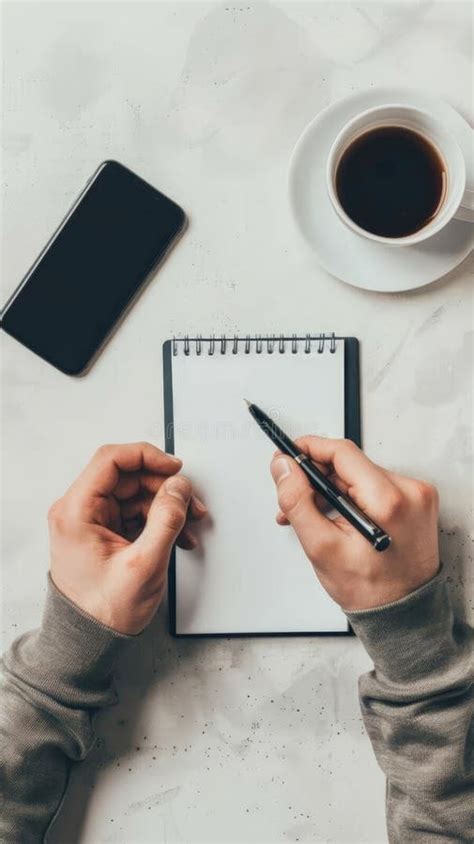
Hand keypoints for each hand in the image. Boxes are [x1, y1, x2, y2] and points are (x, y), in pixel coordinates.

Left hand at [48, 442, 206, 633]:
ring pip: (135, 494)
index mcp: (76, 511)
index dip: (147, 457)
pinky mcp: (103, 532)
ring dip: (166, 506)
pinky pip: (135, 512)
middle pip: (128, 476)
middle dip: (164, 488)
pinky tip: (178, 537)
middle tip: (192, 504)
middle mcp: (79, 510)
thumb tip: (179, 487)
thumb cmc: (104, 612)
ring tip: (190, 525)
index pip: (111, 460)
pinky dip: (159, 520)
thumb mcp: (144, 564)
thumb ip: (166, 520)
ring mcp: (91, 521)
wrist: (88, 642)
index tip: (175, 468)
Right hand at [270, 437, 438, 610]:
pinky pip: (375, 485)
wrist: (404, 613)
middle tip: (293, 500)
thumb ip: (297, 501)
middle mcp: (409, 491)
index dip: (310, 448)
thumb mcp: (321, 547)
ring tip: (313, 516)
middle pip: (350, 464)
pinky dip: (352, 496)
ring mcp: (417, 495)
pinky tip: (337, 516)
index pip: (343, 453)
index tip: (288, 455)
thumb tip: (283, 466)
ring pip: (360, 474)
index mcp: (389, 500)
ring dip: (332, 489)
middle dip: (317, 478)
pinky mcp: (416, 500)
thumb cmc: (369, 589)